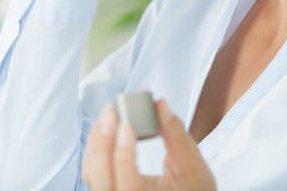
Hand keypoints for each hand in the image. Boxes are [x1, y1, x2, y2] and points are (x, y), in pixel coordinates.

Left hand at [82, 99, 216, 190]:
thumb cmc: (195, 188)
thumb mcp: (194, 167)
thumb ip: (177, 136)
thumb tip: (161, 105)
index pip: (129, 186)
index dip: (124, 155)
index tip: (127, 126)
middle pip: (101, 180)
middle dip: (102, 144)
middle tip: (111, 112)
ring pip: (91, 174)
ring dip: (97, 141)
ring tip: (109, 114)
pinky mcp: (110, 186)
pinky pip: (92, 171)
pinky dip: (97, 147)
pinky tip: (107, 126)